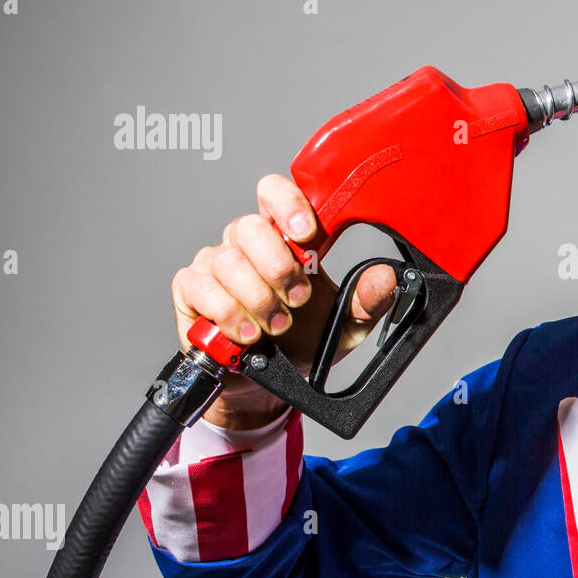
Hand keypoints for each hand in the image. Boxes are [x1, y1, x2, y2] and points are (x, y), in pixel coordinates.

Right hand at [171, 173, 398, 428]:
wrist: (265, 383)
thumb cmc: (302, 342)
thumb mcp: (346, 325)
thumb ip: (366, 301)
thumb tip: (386, 278)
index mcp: (283, 237)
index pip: (275, 194)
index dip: (288, 204)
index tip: (306, 234)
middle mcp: (245, 243)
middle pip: (249, 227)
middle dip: (278, 267)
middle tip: (297, 300)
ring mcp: (214, 264)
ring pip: (228, 262)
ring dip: (258, 298)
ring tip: (276, 326)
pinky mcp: (191, 290)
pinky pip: (201, 288)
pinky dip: (228, 314)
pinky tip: (246, 334)